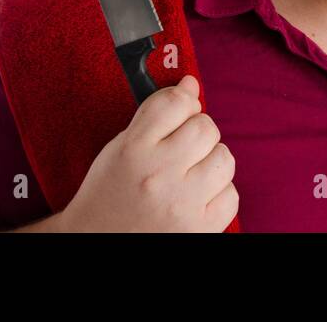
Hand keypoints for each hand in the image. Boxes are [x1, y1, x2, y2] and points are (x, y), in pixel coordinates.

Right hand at [54, 74, 238, 231]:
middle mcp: (158, 175)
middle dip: (198, 134)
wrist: (95, 241)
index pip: (176, 102)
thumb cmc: (109, 192)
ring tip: (189, 176)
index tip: (181, 111)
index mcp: (133, 150)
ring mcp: (181, 204)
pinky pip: (231, 195)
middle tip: (181, 150)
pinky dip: (218, 194)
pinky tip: (197, 198)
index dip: (183, 102)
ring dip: (211, 162)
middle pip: (206, 128)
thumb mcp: (120, 147)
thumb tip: (191, 84)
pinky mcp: (200, 229)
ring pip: (224, 158)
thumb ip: (156, 113)